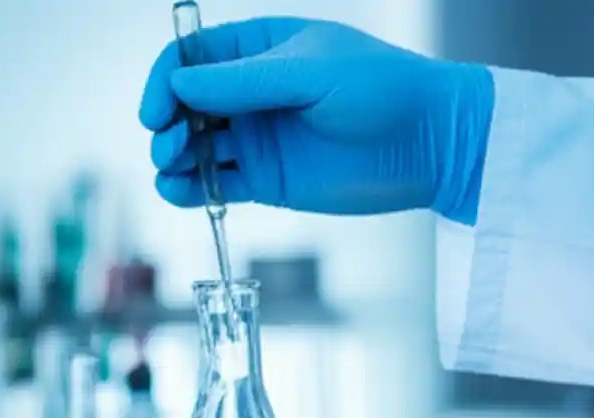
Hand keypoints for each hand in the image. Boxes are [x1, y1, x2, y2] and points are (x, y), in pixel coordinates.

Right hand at [139, 17, 493, 222]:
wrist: (434, 143)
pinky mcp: (272, 181)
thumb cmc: (385, 90)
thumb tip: (179, 85)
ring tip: (174, 168)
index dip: (166, 81)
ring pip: (196, 147)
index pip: (190, 58)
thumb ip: (245, 81)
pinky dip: (191, 190)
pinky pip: (218, 184)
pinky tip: (179, 193)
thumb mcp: (312, 73)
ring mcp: (261, 138)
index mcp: (261, 49)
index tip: (159, 110)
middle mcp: (253, 93)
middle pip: (186, 105)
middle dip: (168, 123)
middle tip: (173, 143)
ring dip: (173, 157)